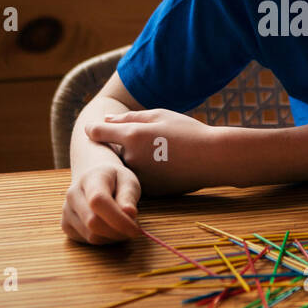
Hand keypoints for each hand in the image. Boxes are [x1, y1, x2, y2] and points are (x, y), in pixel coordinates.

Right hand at [62, 159, 141, 244]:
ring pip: (91, 236)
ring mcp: (66, 211)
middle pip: (92, 222)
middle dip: (117, 231)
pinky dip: (104, 239)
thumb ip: (128, 196)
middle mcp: (73, 195)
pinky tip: (109, 228)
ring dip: (112, 237)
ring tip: (121, 225)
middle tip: (133, 229)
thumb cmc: (115, 181)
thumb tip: (129, 213)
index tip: (136, 230)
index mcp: (89, 179)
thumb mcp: (128, 181)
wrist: (94, 179)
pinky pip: (87, 241)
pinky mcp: (66, 226)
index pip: (98, 201)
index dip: (118, 219)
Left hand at [84, 109, 219, 194]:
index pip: (98, 132)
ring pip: (126, 168)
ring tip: (156, 154)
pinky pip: (139, 180)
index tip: (94, 130)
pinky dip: (145, 174)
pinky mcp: (150, 191)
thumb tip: (105, 120)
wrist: (213, 158)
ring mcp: (140, 177)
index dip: (94, 130)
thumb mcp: (160, 115)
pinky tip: (164, 167)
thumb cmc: (189, 132)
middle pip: (112, 152)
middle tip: (138, 142)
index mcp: (132, 135)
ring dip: (132, 161)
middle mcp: (131, 158)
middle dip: (118, 147)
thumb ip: (129, 117)